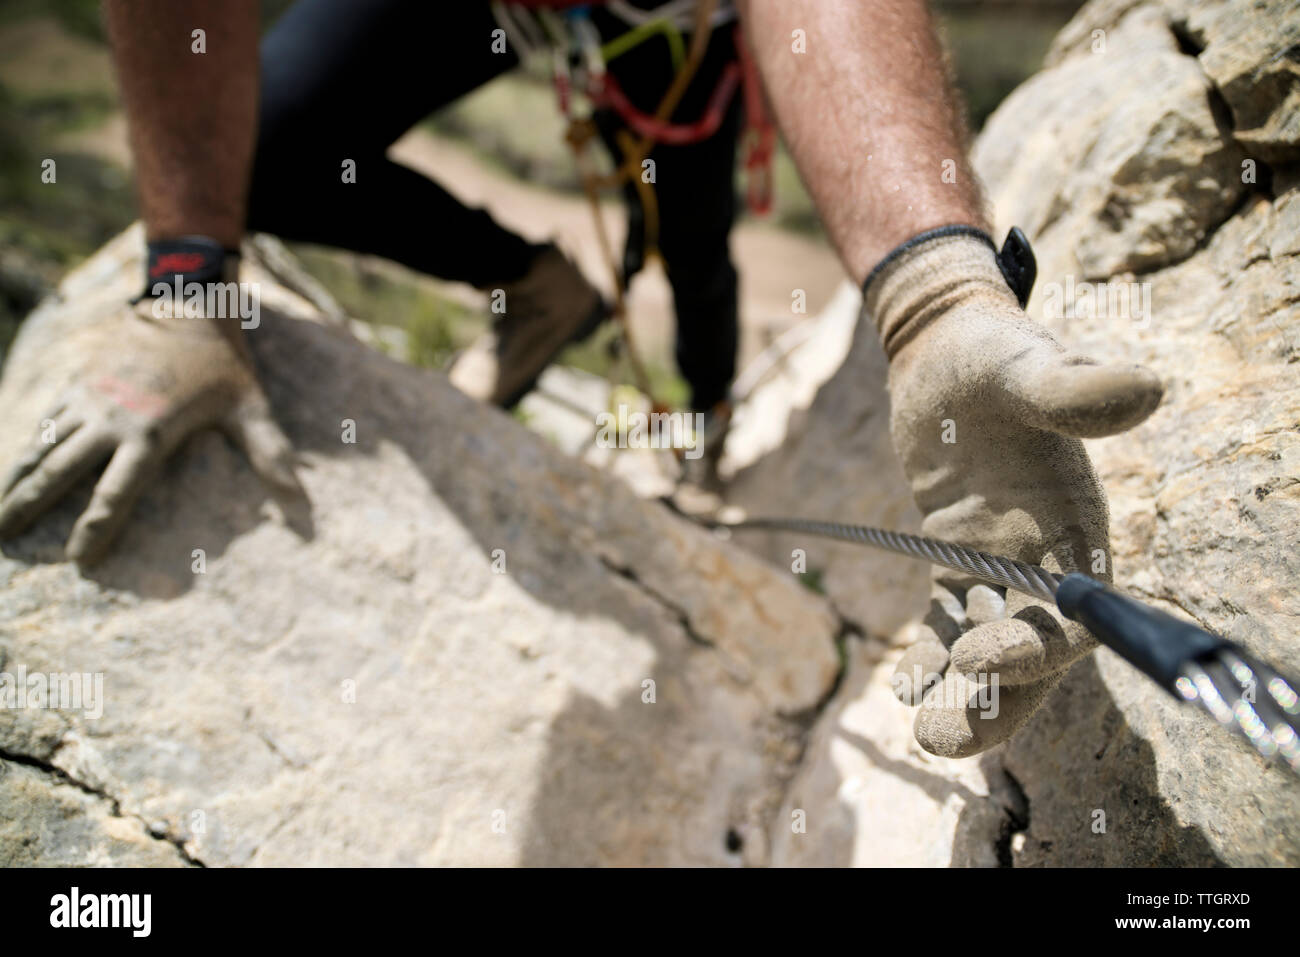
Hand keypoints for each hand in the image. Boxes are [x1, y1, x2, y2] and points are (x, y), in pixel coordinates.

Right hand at [0, 299, 298, 564]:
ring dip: (17, 482)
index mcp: (153, 431)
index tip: (78, 557)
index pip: (119, 489)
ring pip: (44, 448)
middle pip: (61, 472)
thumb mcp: (252, 407)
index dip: (97, 525)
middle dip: (29, 507)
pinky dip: (28, 449)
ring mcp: (91, 400)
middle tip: (1, 542)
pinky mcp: (80, 383)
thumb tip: (301, 501)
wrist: (186, 301)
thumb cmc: (224, 362)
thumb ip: (270, 454)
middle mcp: (113, 419)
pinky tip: (14, 472)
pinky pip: (47, 423)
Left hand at [866, 231, 1162, 756]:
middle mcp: (1050, 558)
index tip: (978, 658)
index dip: (1038, 646)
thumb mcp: (1027, 365)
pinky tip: (906, 686)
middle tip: (943, 739)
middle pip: (1037, 652)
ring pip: (993, 647)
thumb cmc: (994, 352)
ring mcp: (1006, 563)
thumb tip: (1143, 390)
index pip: (1074, 612)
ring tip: (925, 735)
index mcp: (1080, 525)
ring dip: (967, 697)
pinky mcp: (960, 559)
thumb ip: (1072, 389)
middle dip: (1000, 701)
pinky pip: (951, 620)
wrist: (947, 347)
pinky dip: (934, 655)